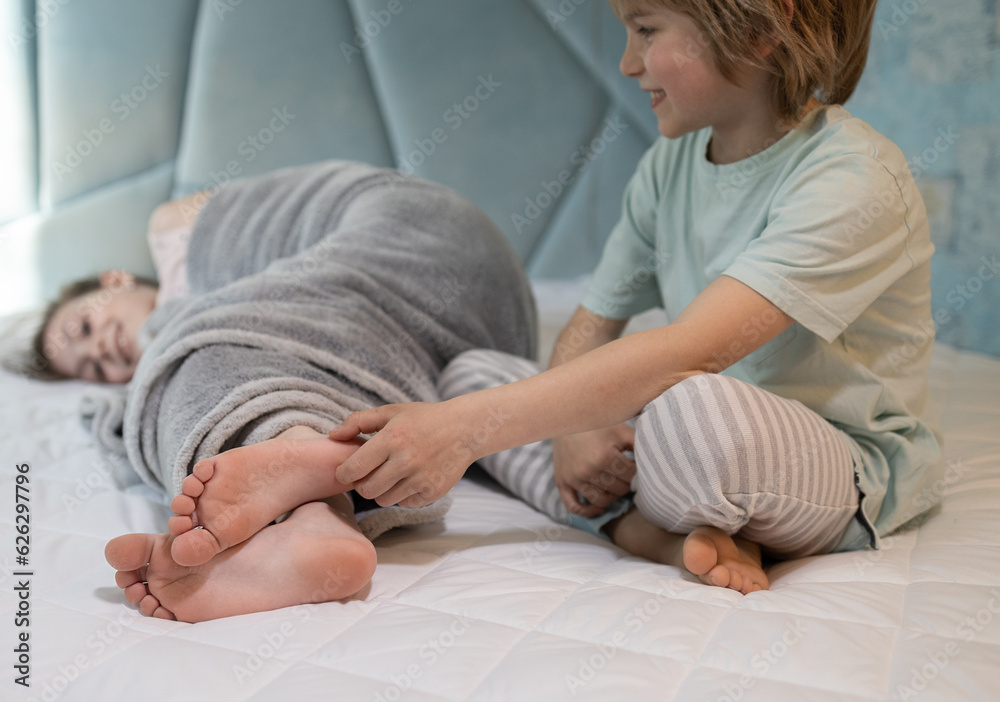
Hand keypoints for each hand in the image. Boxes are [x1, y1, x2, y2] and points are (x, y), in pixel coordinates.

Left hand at [330, 401, 474, 507]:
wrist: (465, 429)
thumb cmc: (424, 419)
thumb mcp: (392, 411)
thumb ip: (358, 421)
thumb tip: (332, 436)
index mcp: (392, 438)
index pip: (353, 469)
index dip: (343, 473)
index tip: (346, 470)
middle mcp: (406, 461)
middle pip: (366, 490)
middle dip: (362, 483)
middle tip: (369, 472)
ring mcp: (420, 479)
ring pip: (383, 500)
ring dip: (382, 490)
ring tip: (391, 474)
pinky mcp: (432, 492)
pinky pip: (404, 502)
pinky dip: (403, 494)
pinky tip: (410, 478)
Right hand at [553, 423, 635, 516]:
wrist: (565, 420)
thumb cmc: (597, 425)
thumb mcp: (620, 430)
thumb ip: (638, 444)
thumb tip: (657, 460)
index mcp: (604, 456)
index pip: (631, 477)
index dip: (638, 474)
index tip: (637, 468)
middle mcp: (588, 470)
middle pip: (618, 490)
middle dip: (626, 484)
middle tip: (626, 475)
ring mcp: (574, 479)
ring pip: (601, 500)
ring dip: (612, 497)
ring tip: (615, 486)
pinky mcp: (562, 483)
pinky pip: (574, 507)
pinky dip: (588, 511)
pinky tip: (599, 507)